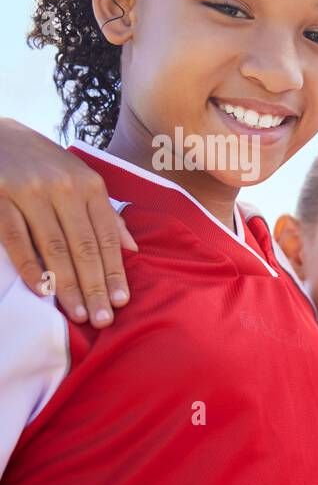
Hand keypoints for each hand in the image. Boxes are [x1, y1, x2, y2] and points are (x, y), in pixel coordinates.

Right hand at [0, 119, 136, 326]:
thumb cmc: (45, 164)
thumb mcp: (81, 180)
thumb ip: (106, 214)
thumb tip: (133, 248)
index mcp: (90, 185)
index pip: (106, 238)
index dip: (115, 272)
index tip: (121, 302)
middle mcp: (63, 188)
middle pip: (84, 248)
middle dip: (95, 287)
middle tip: (102, 320)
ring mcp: (29, 192)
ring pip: (53, 248)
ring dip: (67, 285)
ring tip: (78, 314)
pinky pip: (17, 240)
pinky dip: (30, 267)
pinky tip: (42, 292)